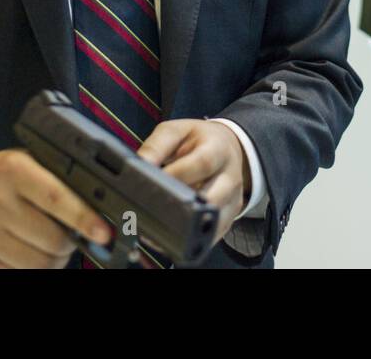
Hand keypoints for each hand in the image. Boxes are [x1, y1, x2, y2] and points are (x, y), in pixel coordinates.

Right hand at [0, 149, 110, 268]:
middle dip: (69, 243)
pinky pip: (15, 277)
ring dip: (53, 261)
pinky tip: (26, 256)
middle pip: (52, 240)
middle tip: (69, 237)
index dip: (83, 218)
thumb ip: (54, 178)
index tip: (103, 232)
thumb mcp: (21, 162)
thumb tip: (94, 204)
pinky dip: (29, 271)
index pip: (55, 198)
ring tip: (48, 248)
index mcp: (12, 171)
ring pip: (38, 265)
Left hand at [139, 120, 249, 240]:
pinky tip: (171, 236)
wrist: (227, 147)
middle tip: (153, 211)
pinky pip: (213, 235)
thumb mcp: (175, 131)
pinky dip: (192, 240)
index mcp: (218, 149)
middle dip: (183, 208)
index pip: (202, 163)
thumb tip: (138, 166)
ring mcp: (233, 200)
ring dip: (186, 228)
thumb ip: (156, 147)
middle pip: (213, 198)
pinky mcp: (230, 217)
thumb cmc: (197, 140)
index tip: (151, 184)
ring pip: (214, 222)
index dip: (177, 175)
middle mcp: (231, 176)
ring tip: (157, 227)